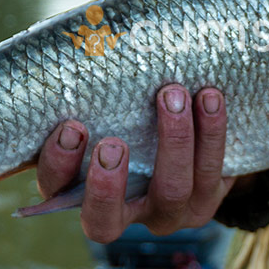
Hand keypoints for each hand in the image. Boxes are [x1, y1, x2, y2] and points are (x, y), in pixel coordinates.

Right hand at [36, 83, 233, 241]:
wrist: (194, 144)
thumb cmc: (131, 119)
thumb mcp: (103, 113)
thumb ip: (84, 97)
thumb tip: (66, 48)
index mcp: (80, 193)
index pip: (57, 192)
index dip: (60, 165)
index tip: (71, 127)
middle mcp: (124, 213)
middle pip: (106, 220)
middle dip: (106, 184)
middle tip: (113, 143)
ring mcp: (167, 213)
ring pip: (170, 191)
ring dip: (172, 140)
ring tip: (172, 94)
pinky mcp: (206, 200)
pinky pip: (211, 172)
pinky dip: (211, 132)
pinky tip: (210, 98)